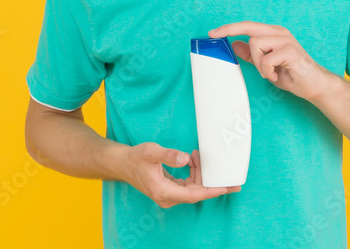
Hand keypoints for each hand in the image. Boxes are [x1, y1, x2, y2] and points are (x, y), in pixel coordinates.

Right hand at [118, 142, 239, 208]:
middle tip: (219, 167)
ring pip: (192, 187)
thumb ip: (168, 155)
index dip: (211, 191)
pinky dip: (192, 173)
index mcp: (164, 191)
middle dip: (208, 178)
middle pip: (196, 191)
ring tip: (196, 156)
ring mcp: (168, 195)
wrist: (123, 164)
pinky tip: (191, 161)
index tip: (226, 188)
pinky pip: (187, 185)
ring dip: (198, 173)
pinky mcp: (169, 190)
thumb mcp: (151, 152)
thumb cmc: (136, 158)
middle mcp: (167, 197)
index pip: (193, 195)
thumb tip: (184, 159)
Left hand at [209, 21, 331, 100]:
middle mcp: (279, 33)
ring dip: (258, 63)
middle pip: (249, 27)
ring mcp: (285, 40)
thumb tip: (234, 45)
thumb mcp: (266, 65)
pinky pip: (267, 59)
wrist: (315, 85)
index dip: (230, 28)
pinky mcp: (290, 51)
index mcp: (273, 34)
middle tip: (215, 35)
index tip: (212, 33)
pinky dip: (267, 71)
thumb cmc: (292, 74)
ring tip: (268, 72)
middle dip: (230, 30)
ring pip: (256, 43)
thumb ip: (252, 55)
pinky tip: (276, 75)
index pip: (248, 26)